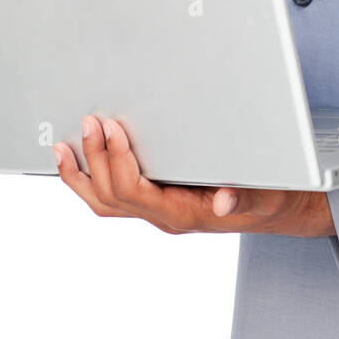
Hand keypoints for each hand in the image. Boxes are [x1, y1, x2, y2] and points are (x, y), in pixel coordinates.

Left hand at [53, 115, 335, 237]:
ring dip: (81, 174)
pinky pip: (111, 198)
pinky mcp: (154, 201)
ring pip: (104, 202)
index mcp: (182, 214)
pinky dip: (90, 178)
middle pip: (110, 197)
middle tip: (89, 122)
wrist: (275, 210)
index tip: (113, 128)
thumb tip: (223, 200)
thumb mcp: (265, 195)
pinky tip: (80, 158)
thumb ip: (243, 197)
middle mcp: (163, 216)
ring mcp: (155, 211)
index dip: (118, 162)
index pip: (135, 193)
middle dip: (95, 159)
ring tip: (63, 146)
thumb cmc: (269, 198)